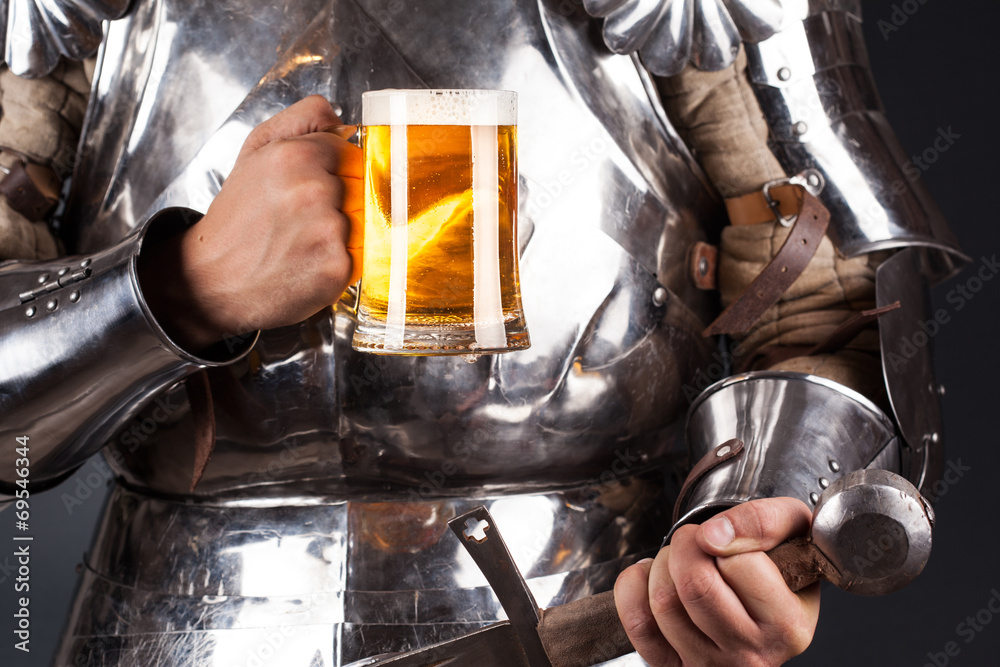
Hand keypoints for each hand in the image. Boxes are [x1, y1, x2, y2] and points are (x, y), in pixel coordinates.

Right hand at [140, 95, 362, 350]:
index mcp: (295, 155)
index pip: (351, 153)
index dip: (333, 172)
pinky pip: (362, 254)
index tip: (306, 191)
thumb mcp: (255, 151)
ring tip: (304, 241)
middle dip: (340, 201)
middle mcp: (315, 189)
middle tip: (302, 219)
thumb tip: (342, 119)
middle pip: (362, 186)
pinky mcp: (338, 266)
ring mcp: (329, 229)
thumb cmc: (236, 219)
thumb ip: (302, 120)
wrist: (212, 281)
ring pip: (365, 220)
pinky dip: (341, 260)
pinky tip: (310, 262)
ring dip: (343, 231)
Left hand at [614, 498, 820, 665]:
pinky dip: (635, 587)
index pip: (740, 564)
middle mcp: (751, 654)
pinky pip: (637, 623)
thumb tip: (714, 534)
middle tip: (698, 540)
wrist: (767, 599)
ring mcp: (710, 664)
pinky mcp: (673, 665)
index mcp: (787, 626)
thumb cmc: (780, 563)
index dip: (725, 534)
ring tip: (682, 561)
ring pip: (664, 603)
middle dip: (686, 545)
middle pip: (695, 586)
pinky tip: (654, 578)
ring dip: (661, 565)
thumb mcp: (794, 529)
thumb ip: (764, 522)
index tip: (727, 534)